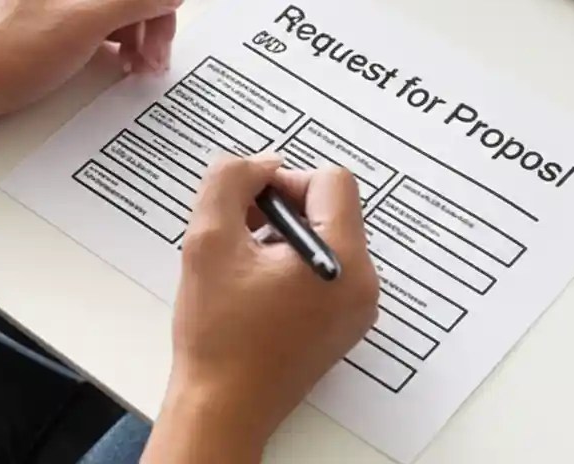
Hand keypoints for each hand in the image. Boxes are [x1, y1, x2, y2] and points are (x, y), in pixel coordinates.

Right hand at [144, 155, 379, 462]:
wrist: (222, 408)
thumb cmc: (218, 335)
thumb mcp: (209, 240)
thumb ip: (231, 182)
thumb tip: (260, 164)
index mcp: (343, 259)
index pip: (332, 181)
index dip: (284, 181)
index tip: (249, 207)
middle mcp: (365, 282)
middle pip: (334, 208)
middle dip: (284, 209)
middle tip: (241, 235)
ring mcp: (359, 307)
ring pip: (329, 237)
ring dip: (287, 237)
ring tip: (246, 267)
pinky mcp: (345, 324)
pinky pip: (330, 270)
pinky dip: (295, 265)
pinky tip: (259, 289)